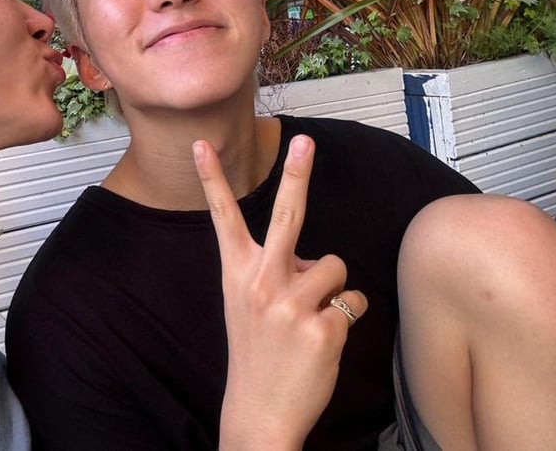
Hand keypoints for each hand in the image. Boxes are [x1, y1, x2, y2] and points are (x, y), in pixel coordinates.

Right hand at [193, 134, 367, 450]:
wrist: (259, 414)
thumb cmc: (257, 353)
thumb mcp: (246, 306)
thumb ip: (274, 273)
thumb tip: (317, 260)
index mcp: (237, 273)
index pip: (223, 217)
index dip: (211, 178)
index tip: (202, 143)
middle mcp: (261, 283)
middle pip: (287, 216)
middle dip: (296, 174)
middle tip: (304, 141)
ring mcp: (291, 305)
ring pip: (335, 265)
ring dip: (334, 289)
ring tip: (311, 318)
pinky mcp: (323, 328)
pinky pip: (353, 302)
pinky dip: (347, 318)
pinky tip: (323, 342)